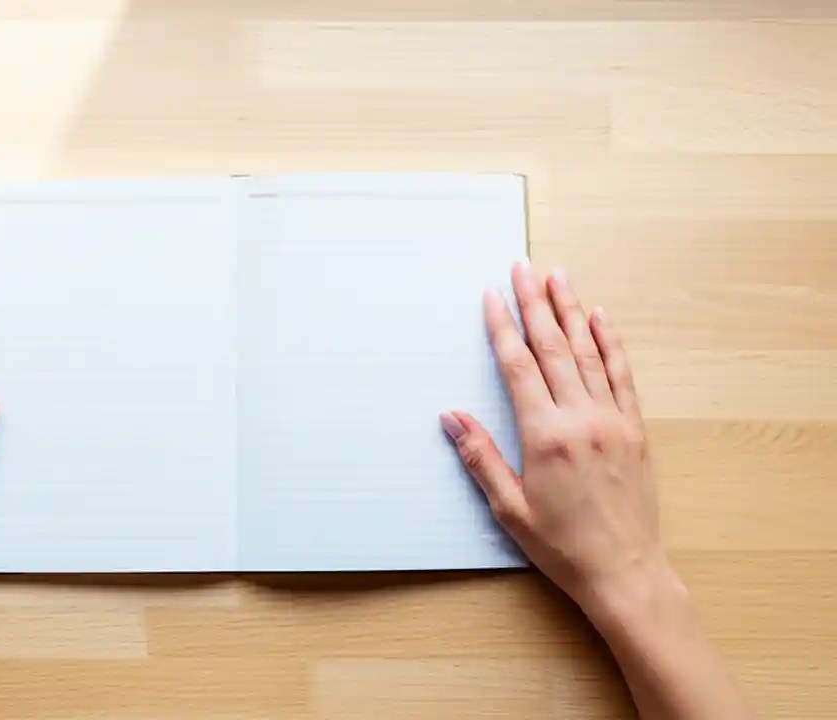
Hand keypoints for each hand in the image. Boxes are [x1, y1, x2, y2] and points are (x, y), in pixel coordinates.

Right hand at [440, 262, 662, 612]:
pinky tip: (600, 318)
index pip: (519, 367)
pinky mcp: (635, 429)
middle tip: (522, 268)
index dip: (503, 328)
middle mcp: (582, 419)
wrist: (625, 571)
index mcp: (546, 437)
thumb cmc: (563, 546)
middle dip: (534, 304)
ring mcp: (613, 420)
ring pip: (588, 353)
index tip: (492, 296)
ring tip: (558, 277)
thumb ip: (481, 456)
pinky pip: (621, 375)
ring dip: (571, 311)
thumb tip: (451, 416)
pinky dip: (610, 343)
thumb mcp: (509, 507)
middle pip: (553, 348)